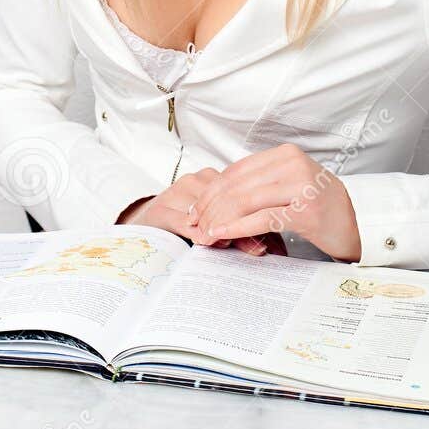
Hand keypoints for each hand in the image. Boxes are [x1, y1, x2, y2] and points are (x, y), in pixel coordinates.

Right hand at [117, 168, 286, 255]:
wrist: (151, 229)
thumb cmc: (194, 227)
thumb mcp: (224, 226)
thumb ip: (247, 231)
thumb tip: (276, 247)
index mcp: (219, 179)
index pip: (244, 192)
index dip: (262, 215)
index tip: (277, 239)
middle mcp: (200, 180)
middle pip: (227, 200)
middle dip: (246, 226)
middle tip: (262, 248)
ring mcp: (179, 193)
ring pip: (206, 210)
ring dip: (220, 229)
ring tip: (235, 246)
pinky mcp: (161, 209)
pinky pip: (182, 221)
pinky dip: (196, 232)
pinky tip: (207, 242)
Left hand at [189, 144, 361, 261]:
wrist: (360, 223)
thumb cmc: (322, 208)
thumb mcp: (290, 184)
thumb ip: (261, 183)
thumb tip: (219, 195)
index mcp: (285, 154)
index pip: (236, 171)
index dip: (211, 190)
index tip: (196, 208)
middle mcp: (292, 164)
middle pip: (236, 185)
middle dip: (210, 207)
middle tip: (195, 225)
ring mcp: (300, 186)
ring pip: (245, 200)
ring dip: (219, 218)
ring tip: (205, 233)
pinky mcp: (305, 211)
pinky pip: (262, 218)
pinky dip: (237, 226)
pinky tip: (222, 234)